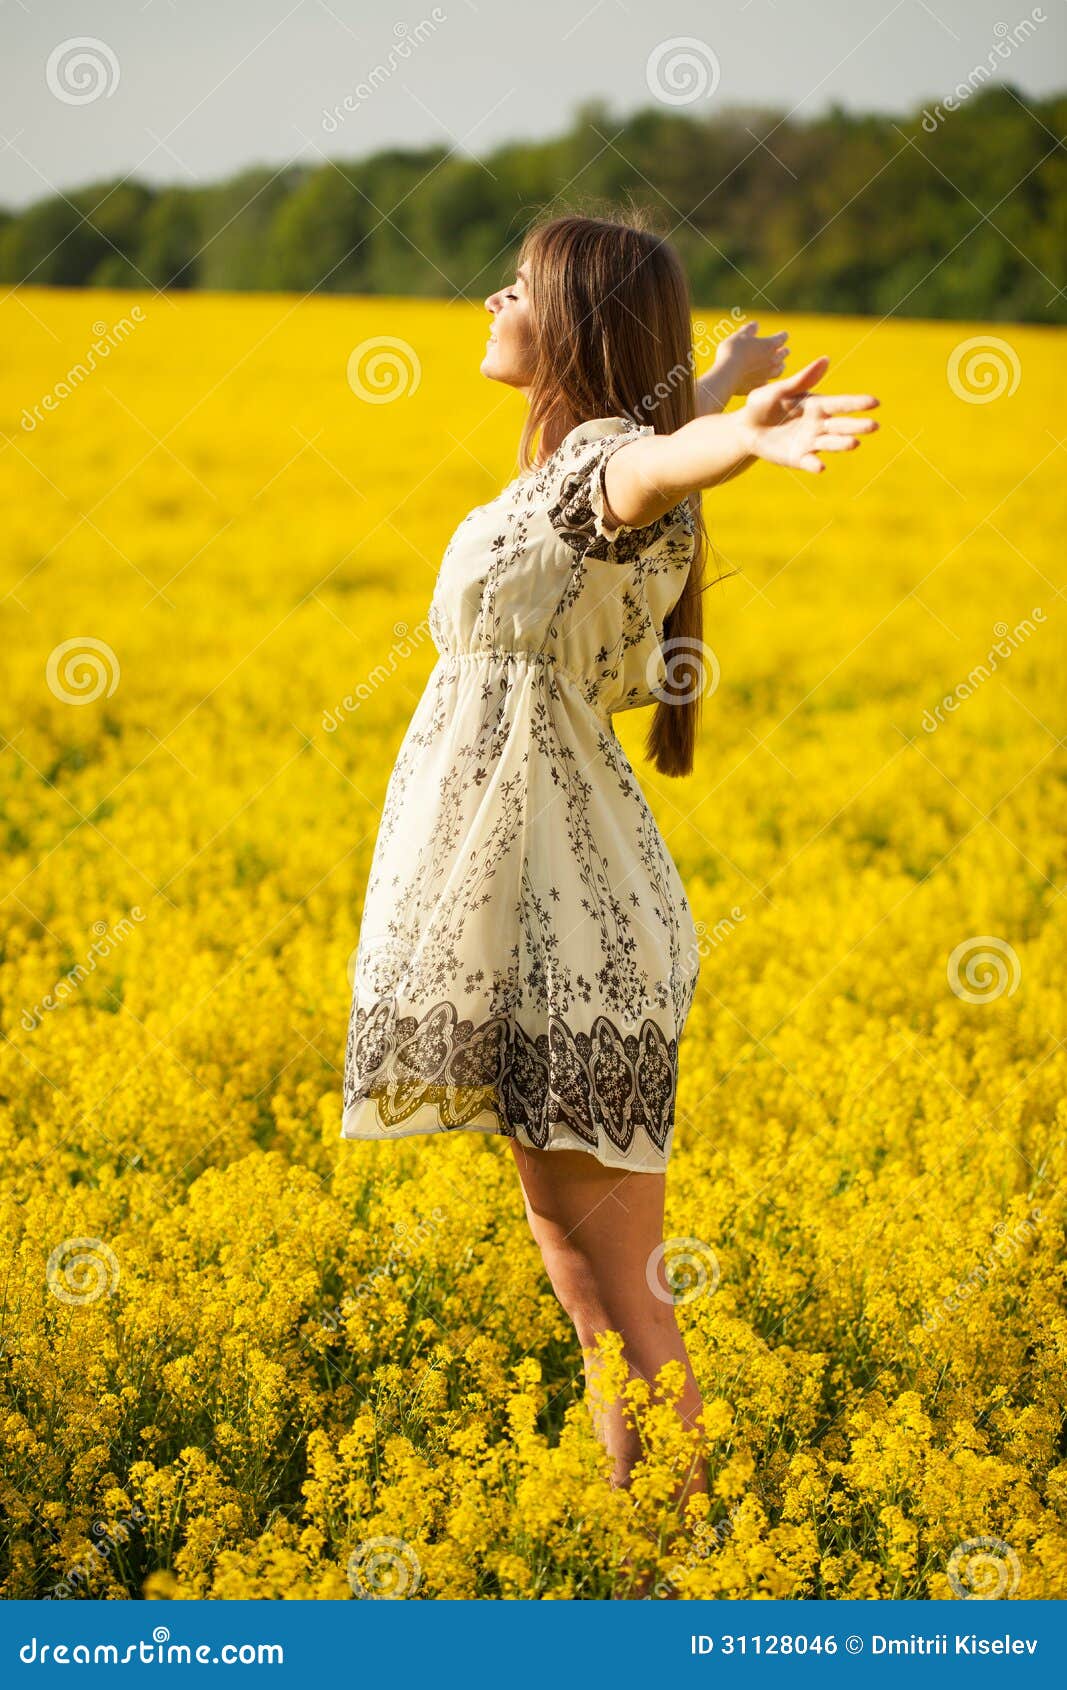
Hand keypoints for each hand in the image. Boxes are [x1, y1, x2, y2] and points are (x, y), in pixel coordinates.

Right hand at [710, 321, 788, 395]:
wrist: (727, 374)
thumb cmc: (733, 351)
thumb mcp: (740, 335)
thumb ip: (749, 329)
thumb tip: (755, 325)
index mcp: (770, 344)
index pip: (783, 337)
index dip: (781, 335)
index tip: (780, 335)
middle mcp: (773, 360)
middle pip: (785, 353)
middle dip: (782, 350)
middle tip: (780, 350)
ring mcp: (767, 374)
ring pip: (780, 369)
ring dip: (778, 365)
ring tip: (776, 364)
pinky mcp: (759, 385)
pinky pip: (766, 382)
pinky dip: (765, 379)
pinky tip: (761, 378)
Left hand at [740, 355, 878, 473]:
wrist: (744, 429)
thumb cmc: (762, 405)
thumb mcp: (779, 390)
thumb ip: (802, 380)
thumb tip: (826, 359)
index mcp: (816, 405)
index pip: (840, 404)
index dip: (857, 403)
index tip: (875, 402)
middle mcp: (818, 425)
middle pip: (841, 425)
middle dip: (857, 426)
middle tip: (874, 426)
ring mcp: (810, 443)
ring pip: (830, 443)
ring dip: (842, 444)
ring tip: (855, 443)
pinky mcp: (798, 458)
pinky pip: (809, 462)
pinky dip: (814, 464)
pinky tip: (820, 466)